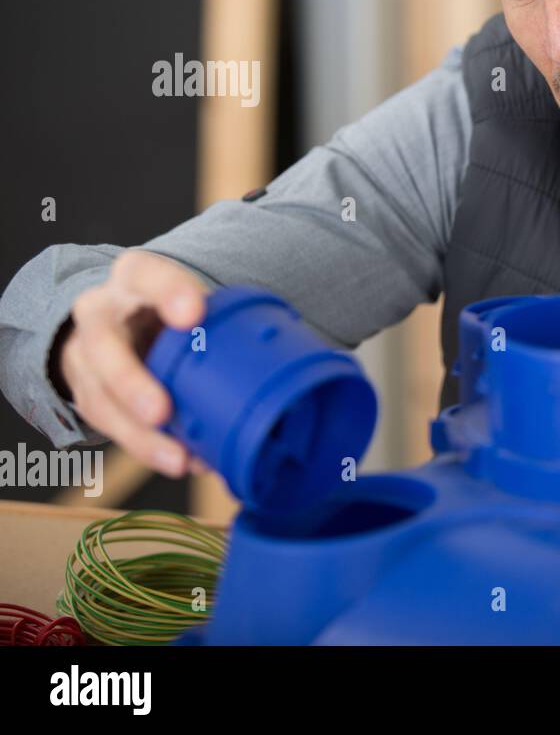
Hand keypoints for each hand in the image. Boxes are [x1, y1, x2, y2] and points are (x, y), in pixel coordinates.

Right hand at [57, 250, 209, 478]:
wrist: (119, 319)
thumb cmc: (170, 309)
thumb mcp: (192, 297)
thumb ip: (228, 317)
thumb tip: (299, 362)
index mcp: (135, 277)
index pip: (145, 274)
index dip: (167, 292)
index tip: (194, 313)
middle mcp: (101, 312)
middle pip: (104, 344)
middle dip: (131, 382)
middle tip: (161, 411)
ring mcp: (85, 354)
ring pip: (99, 396)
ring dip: (138, 432)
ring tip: (178, 457)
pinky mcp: (86, 391)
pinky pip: (108, 424)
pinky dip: (144, 447)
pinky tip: (177, 461)